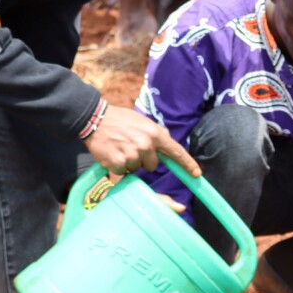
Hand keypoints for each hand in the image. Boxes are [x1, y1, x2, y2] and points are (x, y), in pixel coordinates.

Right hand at [82, 105, 200, 176]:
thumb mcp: (143, 121)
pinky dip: (118, 166)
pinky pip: (123, 172)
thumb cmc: (120, 120)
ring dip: (130, 162)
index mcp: (155, 133)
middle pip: (153, 166)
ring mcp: (132, 154)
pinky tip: (112, 153)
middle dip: (144, 160)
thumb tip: (168, 143)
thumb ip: (157, 133)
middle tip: (131, 146)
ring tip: (120, 147)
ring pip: (137, 169)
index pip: (176, 151)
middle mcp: (145, 144)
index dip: (187, 164)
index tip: (197, 174)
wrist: (95, 118)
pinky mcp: (118, 162)